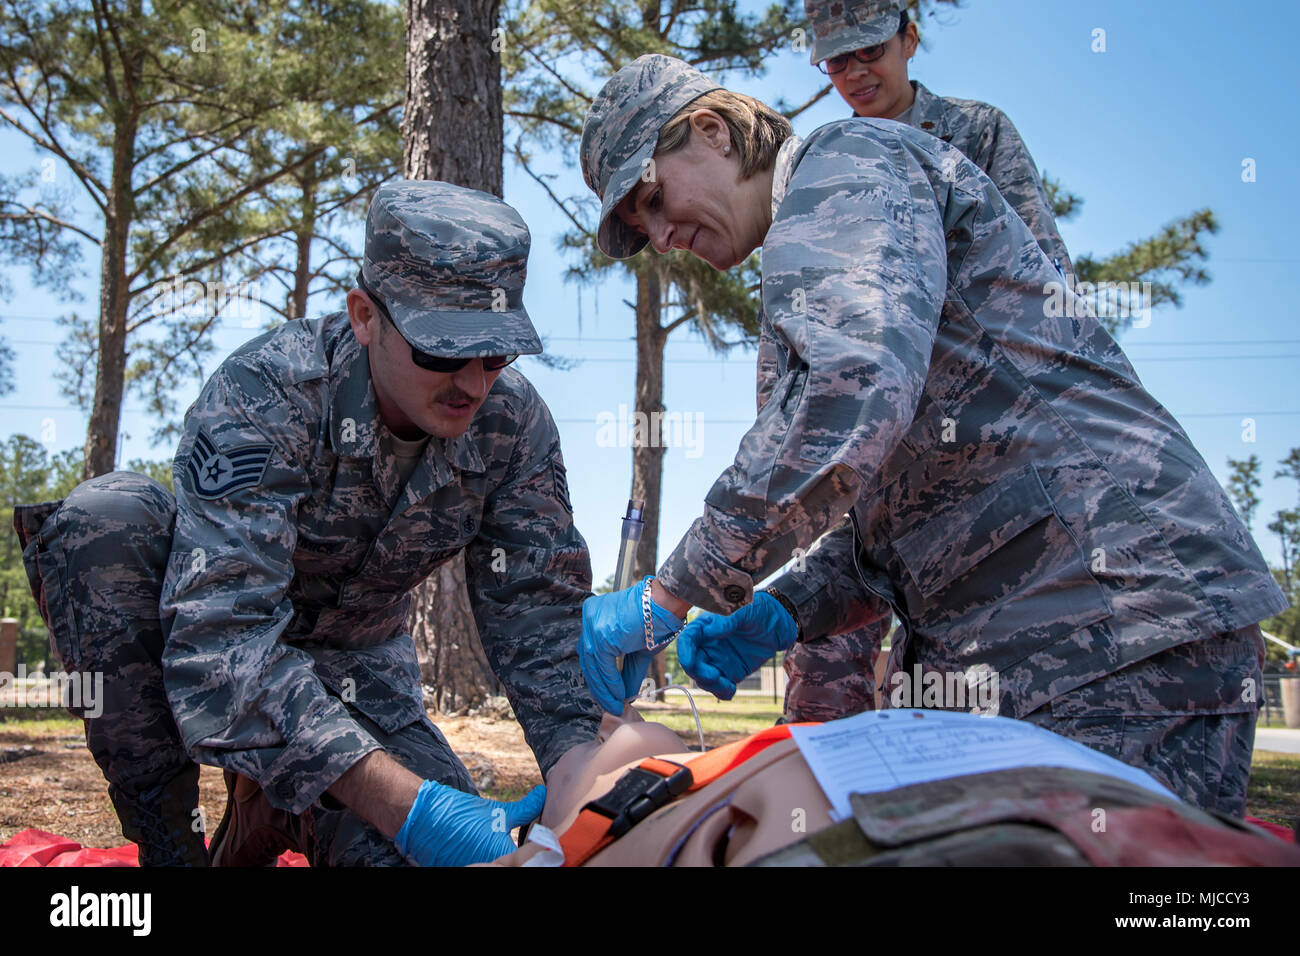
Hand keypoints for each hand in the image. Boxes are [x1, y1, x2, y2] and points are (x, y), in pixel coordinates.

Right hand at [394, 779, 545, 866]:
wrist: (423, 818)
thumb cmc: (462, 814)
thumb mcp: (498, 811)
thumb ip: (525, 808)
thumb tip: (543, 794)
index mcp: (501, 857)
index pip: (525, 860)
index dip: (532, 852)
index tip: (539, 843)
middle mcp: (487, 867)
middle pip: (511, 865)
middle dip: (517, 858)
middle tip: (518, 844)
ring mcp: (470, 869)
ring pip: (495, 867)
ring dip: (500, 861)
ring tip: (498, 846)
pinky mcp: (455, 871)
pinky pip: (478, 867)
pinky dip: (484, 862)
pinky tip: (482, 851)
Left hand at [580, 576, 683, 713]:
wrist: (666, 603)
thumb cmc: (657, 620)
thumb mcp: (638, 649)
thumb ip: (627, 671)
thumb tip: (625, 695)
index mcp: (595, 616)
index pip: (590, 652)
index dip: (598, 676)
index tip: (606, 694)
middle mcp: (589, 618)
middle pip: (588, 659)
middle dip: (599, 686)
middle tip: (610, 704)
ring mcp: (593, 625)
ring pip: (594, 666)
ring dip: (605, 689)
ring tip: (615, 705)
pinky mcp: (602, 635)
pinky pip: (603, 666)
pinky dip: (611, 683)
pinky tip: (619, 694)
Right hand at [676, 592, 797, 698]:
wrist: (779, 624)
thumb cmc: (759, 610)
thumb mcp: (744, 611)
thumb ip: (727, 620)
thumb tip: (710, 631)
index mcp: (705, 627)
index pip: (687, 641)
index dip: (684, 653)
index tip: (690, 663)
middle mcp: (708, 645)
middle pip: (692, 663)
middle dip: (699, 673)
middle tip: (715, 676)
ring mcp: (718, 660)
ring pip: (703, 678)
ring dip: (711, 685)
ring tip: (728, 685)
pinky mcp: (730, 672)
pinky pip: (720, 687)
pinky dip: (722, 692)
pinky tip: (732, 689)